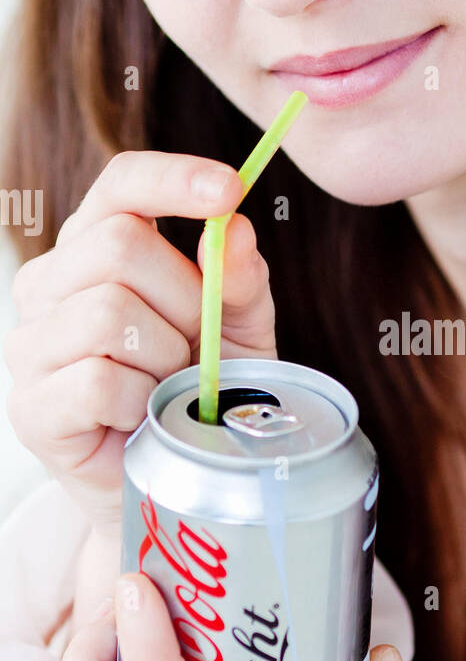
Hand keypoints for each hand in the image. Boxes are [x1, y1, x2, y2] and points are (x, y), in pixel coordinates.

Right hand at [4, 150, 277, 537]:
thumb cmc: (199, 395)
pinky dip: (142, 403)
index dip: (173, 178)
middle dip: (184, 300)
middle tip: (197, 347)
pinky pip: (98, 381)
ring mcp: (30, 344)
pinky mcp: (30, 405)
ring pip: (109, 314)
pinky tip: (143, 418)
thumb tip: (234, 225)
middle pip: (119, 245)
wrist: (172, 482)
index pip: (122, 184)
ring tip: (167, 387)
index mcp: (97, 248)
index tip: (228, 187)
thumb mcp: (239, 333)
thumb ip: (239, 282)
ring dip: (164, 358)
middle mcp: (50, 285)